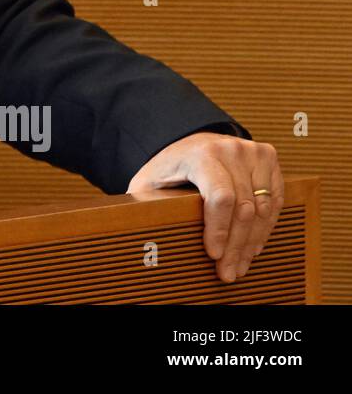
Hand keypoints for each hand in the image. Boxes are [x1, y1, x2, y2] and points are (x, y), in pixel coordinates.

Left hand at [126, 131, 282, 282]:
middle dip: (236, 246)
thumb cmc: (169, 167)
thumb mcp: (149, 181)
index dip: (220, 230)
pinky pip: (274, 200)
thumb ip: (145, 203)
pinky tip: (253, 246)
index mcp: (200, 154)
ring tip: (240, 264)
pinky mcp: (268, 158)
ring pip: (262, 208)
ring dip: (252, 242)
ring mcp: (252, 152)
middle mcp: (230, 150)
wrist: (192, 141)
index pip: (220, 197)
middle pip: (243, 208)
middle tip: (228, 272)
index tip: (214, 255)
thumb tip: (139, 235)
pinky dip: (266, 227)